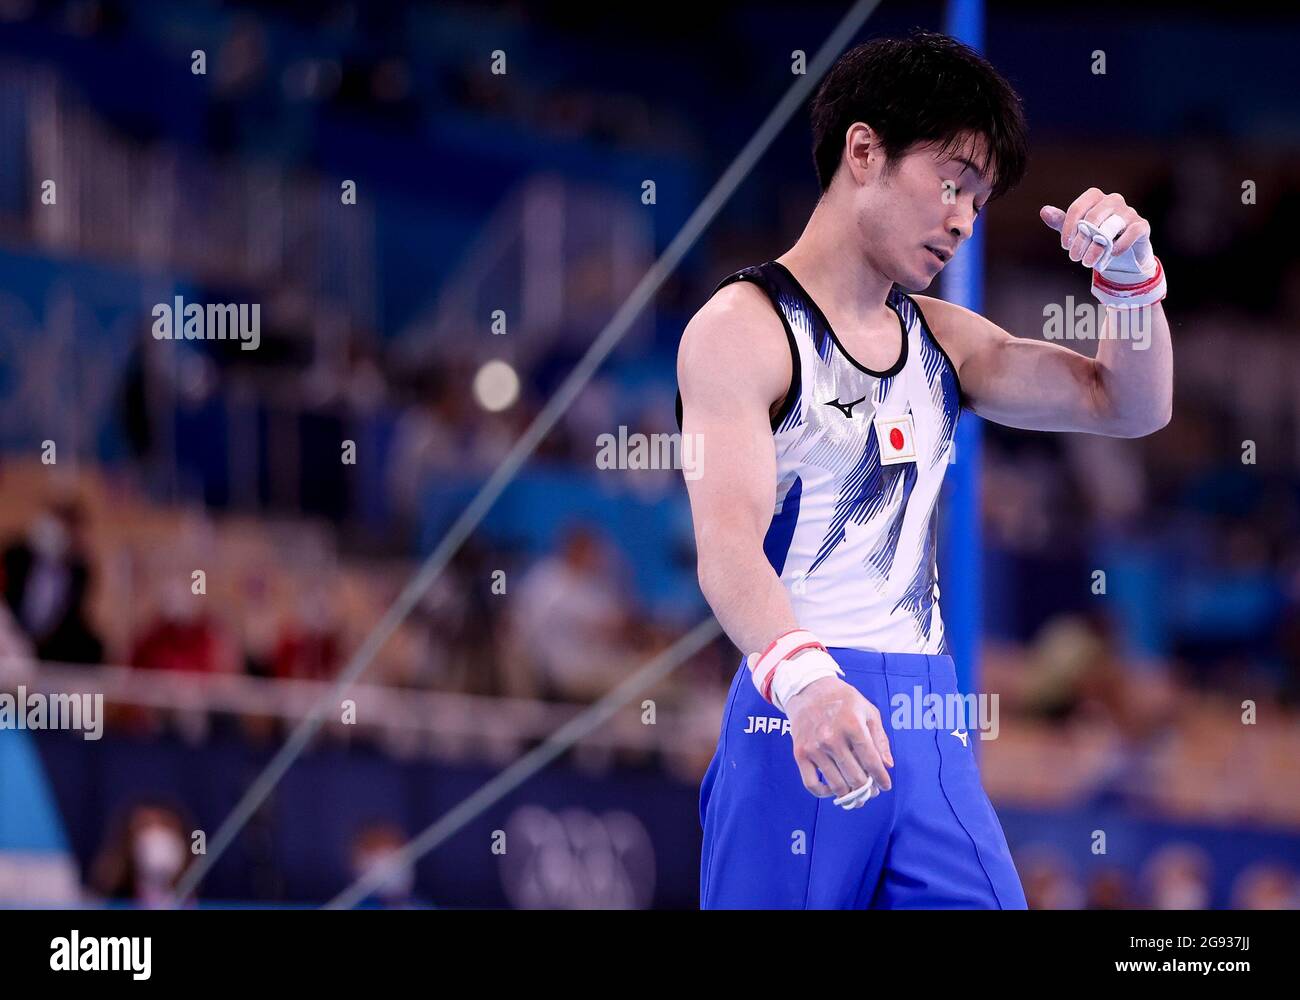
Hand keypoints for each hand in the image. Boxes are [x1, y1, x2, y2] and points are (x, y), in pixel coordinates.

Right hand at [784, 675, 893, 806]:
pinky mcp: (800, 753)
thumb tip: (887, 765)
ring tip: (855, 795)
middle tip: (870, 792)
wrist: (808, 689)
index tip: (885, 786)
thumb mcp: (868, 711)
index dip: (881, 778)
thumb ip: (880, 738)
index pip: (871, 762)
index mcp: (852, 725)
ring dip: (849, 796)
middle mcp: (832, 738)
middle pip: (855, 777)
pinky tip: (833, 789)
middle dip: (867, 790)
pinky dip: (824, 793)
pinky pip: (811, 784)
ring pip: (837, 785)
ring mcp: (814, 747)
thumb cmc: (842, 700)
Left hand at [1040, 189, 1164, 307]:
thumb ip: (1061, 222)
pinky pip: (1131, 233)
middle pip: (1093, 218)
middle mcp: (1113, 200)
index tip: (1065, 245)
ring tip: (1088, 262)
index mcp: (1095, 198)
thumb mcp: (1076, 230)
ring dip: (1096, 248)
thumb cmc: (1096, 236)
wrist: (1122, 252)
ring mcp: (1129, 212)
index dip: (1069, 228)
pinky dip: (1118, 246)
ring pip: (1110, 228)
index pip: (1078, 208)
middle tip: (1075, 257)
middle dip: (1081, 241)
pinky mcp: (1141, 225)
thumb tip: (1044, 211)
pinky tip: (1110, 255)